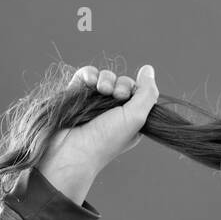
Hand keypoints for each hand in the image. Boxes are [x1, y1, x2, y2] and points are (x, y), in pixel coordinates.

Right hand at [42, 64, 158, 173]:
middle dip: (120, 84)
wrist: (72, 151)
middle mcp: (112, 111)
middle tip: (114, 95)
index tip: (128, 97)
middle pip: (122, 82)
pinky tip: (89, 80)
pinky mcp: (76, 96)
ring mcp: (93, 103)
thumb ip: (148, 93)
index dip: (134, 88)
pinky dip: (88, 74)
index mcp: (130, 119)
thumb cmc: (106, 139)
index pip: (138, 92)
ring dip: (105, 78)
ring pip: (104, 77)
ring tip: (100, 89)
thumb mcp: (136, 118)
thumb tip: (148, 69)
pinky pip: (85, 76)